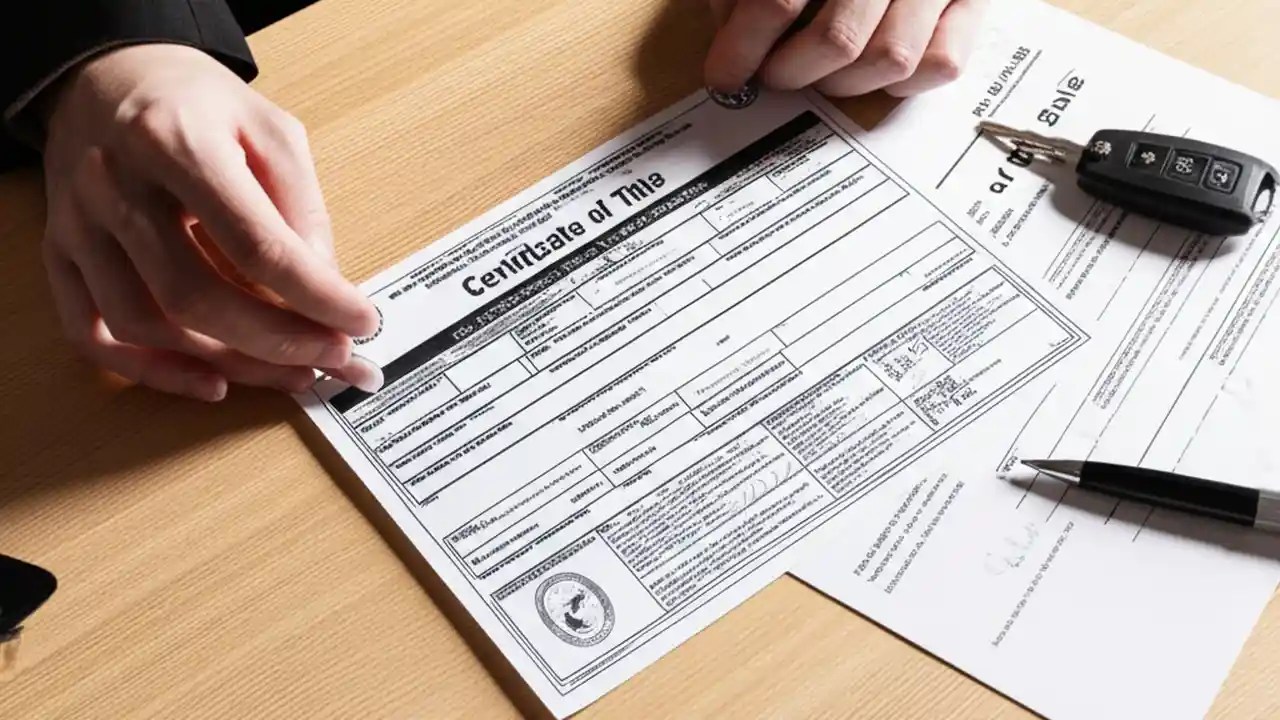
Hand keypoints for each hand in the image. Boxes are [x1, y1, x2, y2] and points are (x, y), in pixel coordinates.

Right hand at [39, 44, 381, 401]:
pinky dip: (153, 371)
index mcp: (177, 142)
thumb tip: (325, 289)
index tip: (362, 320)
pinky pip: (92, 335)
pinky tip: (212, 381)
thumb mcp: (270, 130)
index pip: (255, 243)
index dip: (316, 295)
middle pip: (196, 296)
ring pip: (146, 325)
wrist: (106, 76)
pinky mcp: (60, 255)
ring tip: (292, 371)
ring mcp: (78, 226)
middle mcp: (115, 186)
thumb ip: (301, 207)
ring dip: (230, 363)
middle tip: (335, 355)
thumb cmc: (195, 103)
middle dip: (278, 341)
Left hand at [705, 0, 987, 97]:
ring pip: (891, 58)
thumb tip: (728, 31)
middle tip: (771, 75)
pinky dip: (902, 82)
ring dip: (841, 83)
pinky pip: (943, 61)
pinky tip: (869, 72)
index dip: (741, 47)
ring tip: (815, 75)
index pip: (777, 2)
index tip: (724, 72)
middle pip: (837, 38)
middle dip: (791, 71)